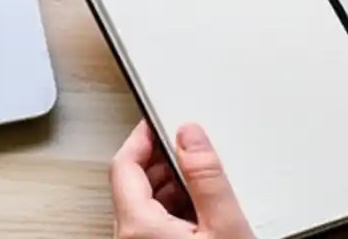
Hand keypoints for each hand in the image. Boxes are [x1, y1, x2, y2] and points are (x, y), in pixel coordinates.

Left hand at [109, 120, 253, 238]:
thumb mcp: (224, 227)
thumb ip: (207, 179)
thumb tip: (191, 136)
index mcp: (137, 225)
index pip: (123, 164)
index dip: (142, 137)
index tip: (158, 121)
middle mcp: (129, 237)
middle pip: (133, 182)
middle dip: (161, 161)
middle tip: (186, 145)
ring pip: (143, 203)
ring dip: (169, 186)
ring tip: (199, 178)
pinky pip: (153, 222)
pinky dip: (172, 209)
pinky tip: (200, 209)